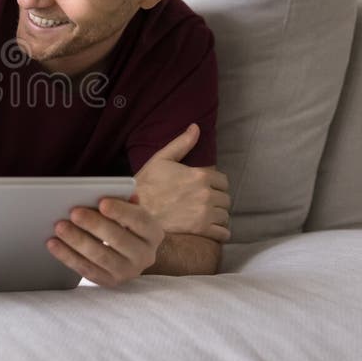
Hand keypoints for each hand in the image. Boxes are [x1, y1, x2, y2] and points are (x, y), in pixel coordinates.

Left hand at [47, 197, 164, 287]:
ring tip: (59, 226)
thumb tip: (110, 190)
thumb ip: (122, 201)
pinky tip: (53, 243)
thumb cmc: (126, 225)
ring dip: (77, 241)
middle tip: (73, 212)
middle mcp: (145, 255)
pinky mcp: (109, 282)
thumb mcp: (130, 212)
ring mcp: (128, 272)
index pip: (139, 220)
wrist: (132, 254)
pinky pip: (86, 270)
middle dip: (94, 225)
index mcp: (153, 233)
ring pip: (100, 256)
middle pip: (118, 239)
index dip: (121, 211)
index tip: (102, 202)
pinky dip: (68, 256)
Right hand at [134, 124, 230, 240]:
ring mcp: (205, 213)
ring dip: (218, 216)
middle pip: (225, 199)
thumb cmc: (146, 183)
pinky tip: (211, 229)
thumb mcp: (162, 159)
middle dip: (216, 201)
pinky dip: (220, 233)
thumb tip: (196, 127)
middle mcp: (206, 193)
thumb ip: (182, 143)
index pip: (223, 181)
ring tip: (206, 216)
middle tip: (203, 203)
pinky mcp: (201, 230)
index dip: (214, 185)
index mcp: (200, 175)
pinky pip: (223, 233)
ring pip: (225, 215)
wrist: (135, 209)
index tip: (205, 189)